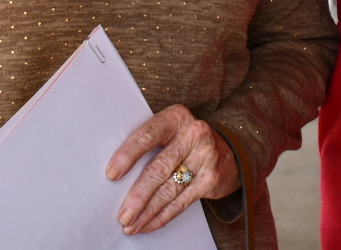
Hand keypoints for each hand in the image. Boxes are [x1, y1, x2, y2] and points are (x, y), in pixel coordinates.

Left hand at [106, 104, 240, 235]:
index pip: (148, 135)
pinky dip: (162, 216)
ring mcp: (205, 156)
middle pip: (159, 168)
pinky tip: (148, 224)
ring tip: (130, 224)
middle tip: (123, 214)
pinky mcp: (211, 178)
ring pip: (169, 189)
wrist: (228, 152)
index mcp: (176, 117)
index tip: (112, 174)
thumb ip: (149, 145)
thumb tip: (115, 178)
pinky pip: (181, 202)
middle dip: (138, 195)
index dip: (128, 155)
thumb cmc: (185, 142)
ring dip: (147, 211)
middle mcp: (193, 134)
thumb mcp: (170, 132)